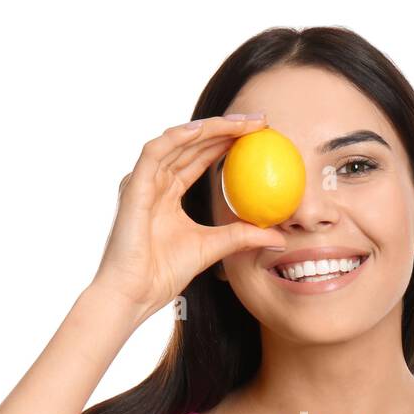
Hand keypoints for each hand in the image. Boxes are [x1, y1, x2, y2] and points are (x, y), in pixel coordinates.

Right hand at [90, 115, 285, 320]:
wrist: (135, 292)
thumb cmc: (164, 273)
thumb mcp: (214, 248)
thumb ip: (243, 236)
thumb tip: (279, 237)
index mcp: (169, 192)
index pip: (201, 157)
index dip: (229, 143)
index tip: (260, 136)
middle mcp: (156, 181)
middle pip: (193, 144)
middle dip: (226, 128)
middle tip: (259, 121)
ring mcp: (143, 181)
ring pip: (178, 141)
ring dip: (210, 127)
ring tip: (242, 123)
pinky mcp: (134, 186)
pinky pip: (155, 152)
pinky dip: (178, 137)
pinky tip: (204, 130)